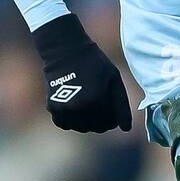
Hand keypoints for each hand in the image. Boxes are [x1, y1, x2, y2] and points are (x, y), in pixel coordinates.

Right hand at [32, 13, 131, 132]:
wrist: (65, 51)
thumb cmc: (94, 64)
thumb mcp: (114, 79)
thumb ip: (122, 105)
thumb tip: (126, 129)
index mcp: (98, 101)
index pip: (111, 124)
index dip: (113, 116)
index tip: (110, 104)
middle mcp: (81, 108)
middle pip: (96, 128)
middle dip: (101, 119)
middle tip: (98, 102)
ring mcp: (66, 109)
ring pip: (81, 128)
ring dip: (86, 120)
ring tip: (86, 102)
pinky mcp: (53, 108)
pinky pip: (65, 124)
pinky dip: (70, 119)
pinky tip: (74, 105)